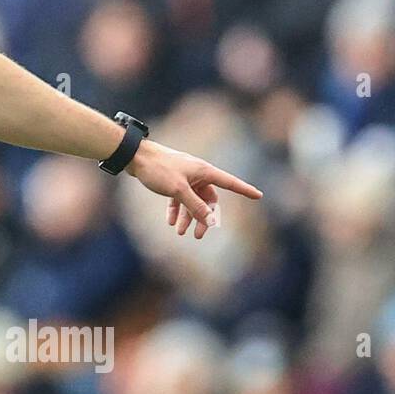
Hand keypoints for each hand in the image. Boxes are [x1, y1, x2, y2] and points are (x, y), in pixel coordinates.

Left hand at [126, 139, 262, 239]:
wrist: (135, 157)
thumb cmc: (158, 169)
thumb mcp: (178, 190)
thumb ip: (195, 206)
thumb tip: (211, 221)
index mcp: (204, 171)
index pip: (230, 182)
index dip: (244, 190)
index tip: (259, 195)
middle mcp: (197, 174)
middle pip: (208, 199)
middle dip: (204, 218)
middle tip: (198, 236)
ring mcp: (185, 177)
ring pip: (192, 201)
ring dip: (187, 217)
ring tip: (179, 232)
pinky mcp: (172, 180)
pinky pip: (179, 198)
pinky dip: (176, 209)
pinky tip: (170, 221)